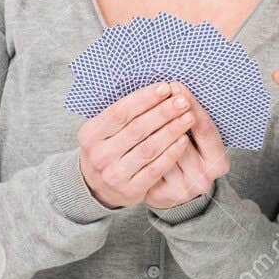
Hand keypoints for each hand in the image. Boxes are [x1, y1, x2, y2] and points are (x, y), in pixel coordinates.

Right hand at [79, 82, 195, 208]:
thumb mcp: (103, 131)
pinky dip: (171, 153)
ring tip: (188, 117)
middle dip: (163, 112)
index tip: (165, 88)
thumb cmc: (108, 150)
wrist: (97, 188)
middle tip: (182, 101)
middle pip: (136, 129)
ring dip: (171, 130)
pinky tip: (184, 140)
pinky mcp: (130, 190)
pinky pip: (155, 169)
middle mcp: (99, 155)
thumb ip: (123, 114)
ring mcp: (114, 174)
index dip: (145, 98)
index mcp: (90, 134)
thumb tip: (158, 89)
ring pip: (148, 148)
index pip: (120, 111)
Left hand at [144, 85, 229, 209]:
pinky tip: (131, 124)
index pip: (206, 130)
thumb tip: (175, 88)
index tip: (176, 86)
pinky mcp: (158, 195)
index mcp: (218, 163)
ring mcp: (180, 190)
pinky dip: (137, 142)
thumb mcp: (199, 140)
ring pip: (160, 150)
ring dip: (150, 123)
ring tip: (140, 104)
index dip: (192, 106)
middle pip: (182, 139)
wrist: (170, 190)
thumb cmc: (186, 156)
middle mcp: (202, 180)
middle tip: (157, 89)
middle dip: (166, 111)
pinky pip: (145, 162)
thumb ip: (193, 119)